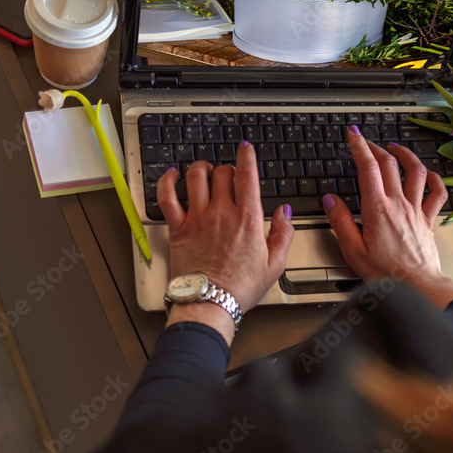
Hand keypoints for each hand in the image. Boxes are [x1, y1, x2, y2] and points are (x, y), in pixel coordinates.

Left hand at [157, 142, 295, 342]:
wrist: (210, 303)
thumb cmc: (240, 288)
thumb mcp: (274, 264)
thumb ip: (283, 234)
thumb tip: (285, 212)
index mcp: (247, 219)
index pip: (247, 175)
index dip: (246, 157)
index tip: (245, 149)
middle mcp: (221, 213)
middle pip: (222, 173)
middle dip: (227, 168)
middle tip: (228, 174)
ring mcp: (197, 219)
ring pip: (195, 177)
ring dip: (201, 168)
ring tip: (205, 169)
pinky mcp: (178, 228)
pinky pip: (167, 197)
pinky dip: (168, 181)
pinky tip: (173, 175)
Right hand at [322, 127, 452, 307]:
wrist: (417, 287)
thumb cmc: (386, 274)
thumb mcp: (353, 250)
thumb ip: (340, 222)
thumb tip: (330, 200)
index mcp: (377, 209)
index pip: (368, 168)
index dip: (359, 147)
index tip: (353, 135)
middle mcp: (399, 204)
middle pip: (389, 164)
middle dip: (375, 147)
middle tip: (365, 141)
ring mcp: (416, 210)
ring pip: (416, 171)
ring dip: (405, 155)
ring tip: (394, 148)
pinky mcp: (428, 220)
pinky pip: (437, 193)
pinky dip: (434, 179)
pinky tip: (428, 174)